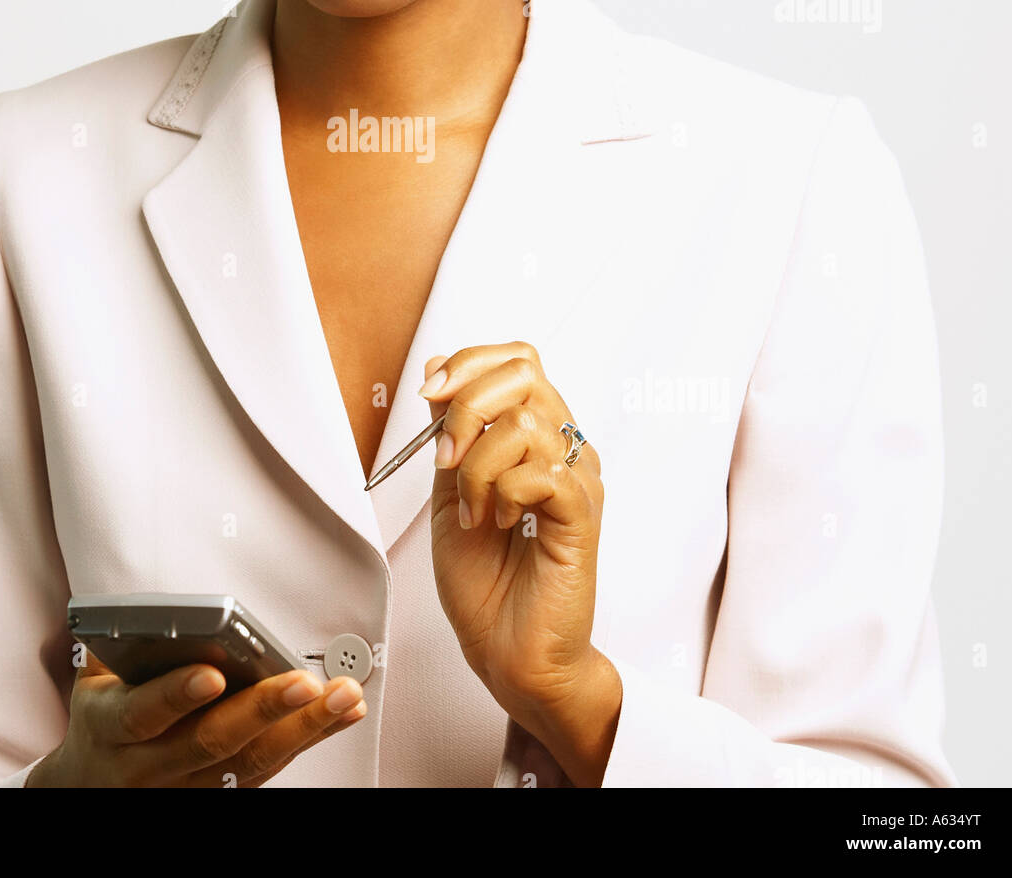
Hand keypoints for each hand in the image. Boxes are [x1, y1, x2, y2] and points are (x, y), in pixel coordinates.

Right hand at [26, 651, 365, 786]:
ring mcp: (186, 787)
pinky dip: (308, 738)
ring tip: (342, 695)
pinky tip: (341, 713)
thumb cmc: (103, 716)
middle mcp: (149, 766)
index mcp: (111, 728)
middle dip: (262, 710)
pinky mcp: (217, 794)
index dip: (177, 694)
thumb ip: (124, 644)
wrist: (89, 786)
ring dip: (303, 729)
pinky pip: (267, 769)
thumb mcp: (95, 679)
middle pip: (211, 742)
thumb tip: (164, 612)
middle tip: (304, 682)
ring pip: (250, 762)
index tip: (212, 673)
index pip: (144, 714)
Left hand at [423, 343, 607, 732]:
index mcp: (536, 437)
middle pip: (524, 373)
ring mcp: (577, 480)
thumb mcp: (449, 491)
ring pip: (524, 425)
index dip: (470, 363)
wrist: (505, 651)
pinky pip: (541, 473)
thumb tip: (438, 369)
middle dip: (467, 407)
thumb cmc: (485, 582)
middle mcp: (563, 449)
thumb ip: (449, 433)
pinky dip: (503, 493)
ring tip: (476, 511)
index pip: (518, 360)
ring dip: (478, 468)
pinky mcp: (581, 516)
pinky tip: (500, 522)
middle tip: (447, 459)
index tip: (430, 393)